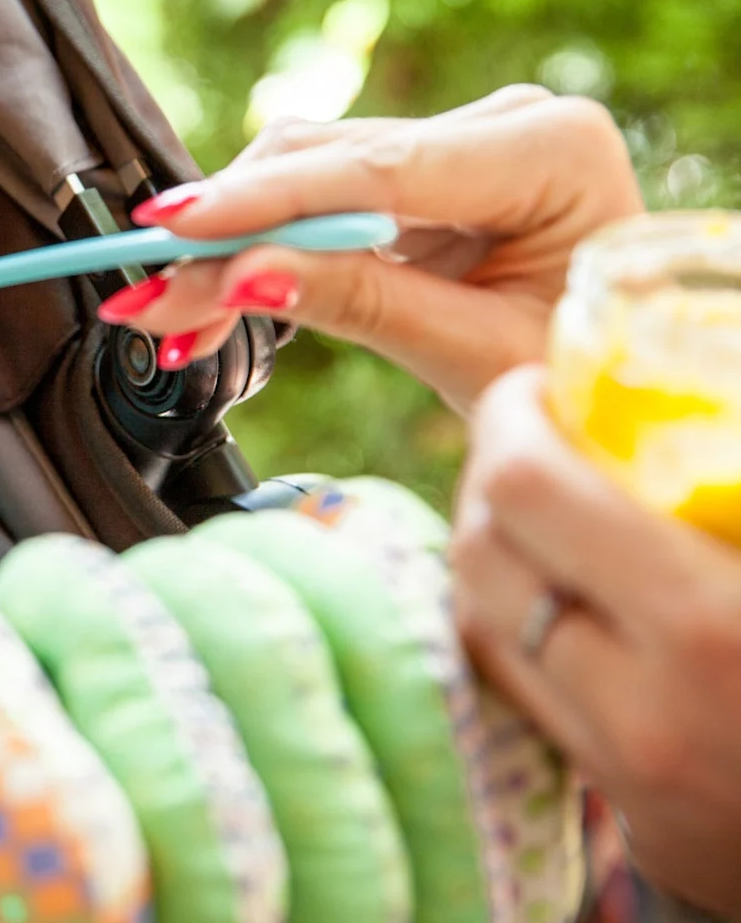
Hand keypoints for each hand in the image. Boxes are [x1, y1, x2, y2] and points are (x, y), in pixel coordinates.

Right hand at [101, 86, 643, 412]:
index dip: (265, 200)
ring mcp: (461, 138)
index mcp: (550, 150)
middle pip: (329, 161)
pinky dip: (266, 247)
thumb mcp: (473, 353)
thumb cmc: (583, 378)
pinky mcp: (425, 166)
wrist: (625, 381)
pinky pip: (322, 194)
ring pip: (309, 171)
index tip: (174, 226)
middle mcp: (505, 122)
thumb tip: (243, 275)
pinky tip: (211, 294)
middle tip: (150, 302)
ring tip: (169, 316)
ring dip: (234, 245)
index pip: (378, 169)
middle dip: (229, 235)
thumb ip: (358, 304)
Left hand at [450, 366, 740, 916]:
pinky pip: (525, 693)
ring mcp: (627, 777)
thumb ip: (723, 474)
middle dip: (492, 474)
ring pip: (482, 623)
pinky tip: (571, 586)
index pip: (525, 488)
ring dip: (494, 547)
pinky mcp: (631, 820)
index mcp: (710, 631)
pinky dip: (525, 623)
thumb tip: (697, 378)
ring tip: (541, 503)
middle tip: (534, 434)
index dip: (516, 415)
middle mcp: (645, 714)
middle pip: (480, 551)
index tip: (541, 389)